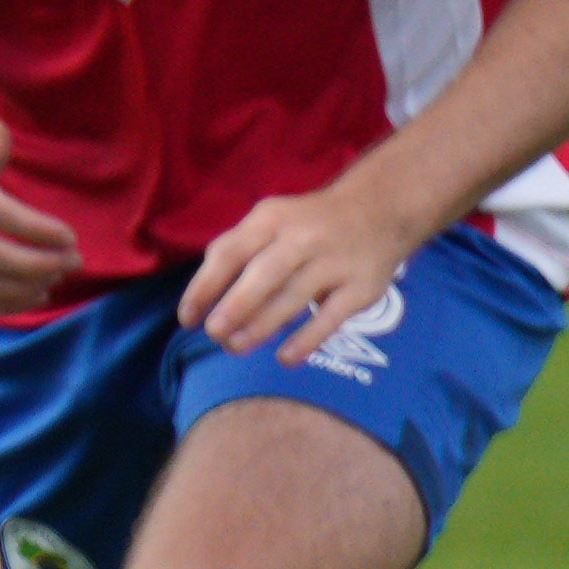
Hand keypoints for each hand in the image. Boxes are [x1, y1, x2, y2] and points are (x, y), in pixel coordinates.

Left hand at [185, 175, 426, 363]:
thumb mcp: (271, 220)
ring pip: (295, 297)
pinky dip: (307, 339)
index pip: (229, 252)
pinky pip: (332, 316)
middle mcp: (303, 237)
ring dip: (263, 326)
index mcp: (271, 219)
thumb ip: (238, 249)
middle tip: (214, 334)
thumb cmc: (308, 224)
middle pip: (263, 274)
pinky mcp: (363, 286)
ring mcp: (336, 261)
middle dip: (234, 307)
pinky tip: (285, 358)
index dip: (204, 287)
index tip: (187, 318)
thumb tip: (201, 296)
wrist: (380, 210)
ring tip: (236, 347)